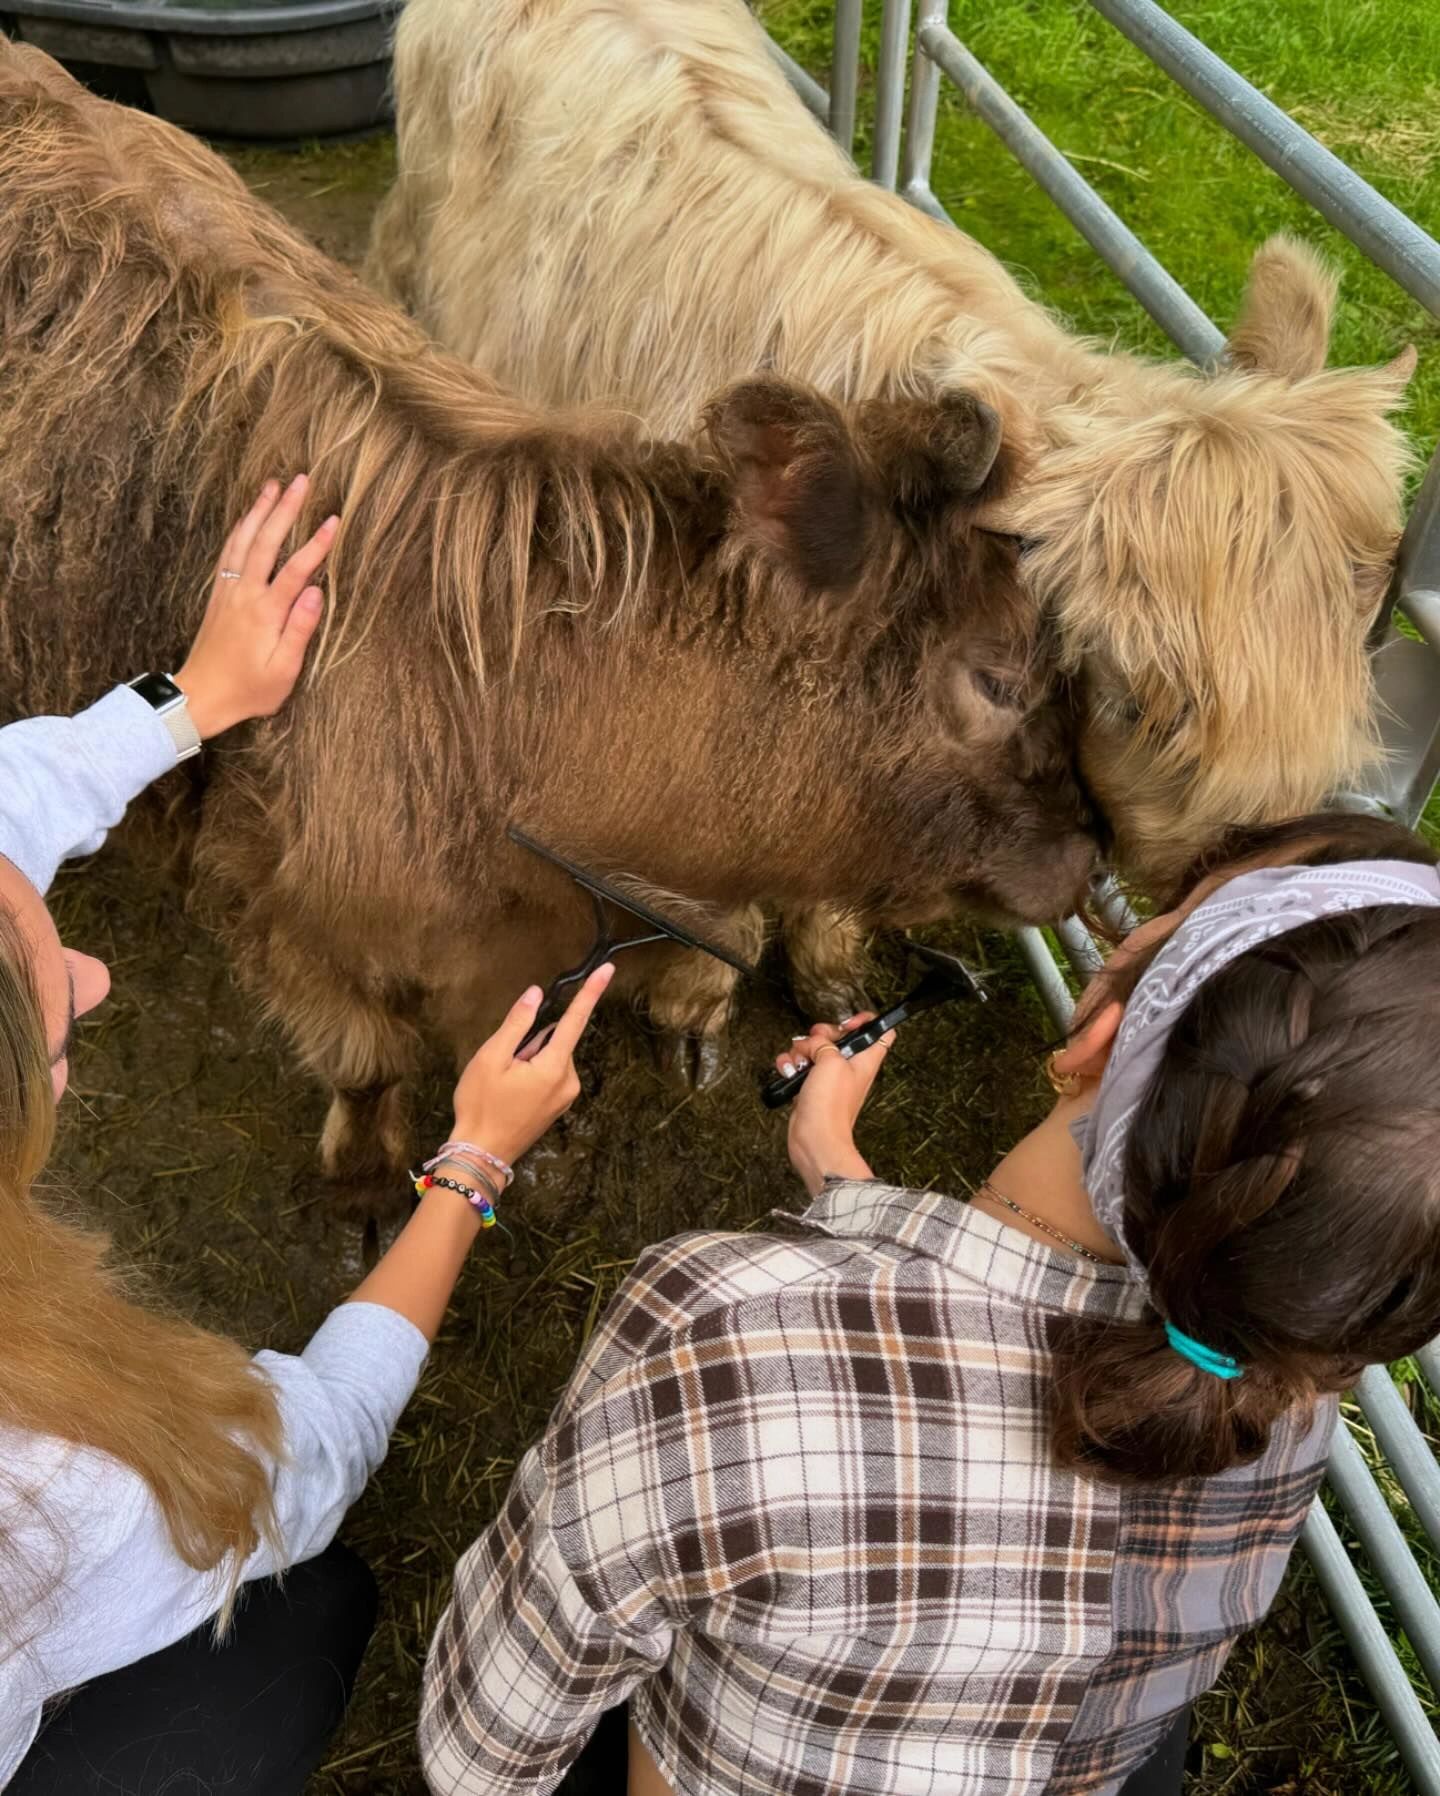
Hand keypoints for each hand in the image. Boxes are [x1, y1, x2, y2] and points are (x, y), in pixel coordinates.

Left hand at [174, 475, 337, 739]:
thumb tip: (317, 592)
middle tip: (301, 480)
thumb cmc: (248, 689)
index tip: (334, 520)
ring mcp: (228, 591)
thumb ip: (300, 629)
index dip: (316, 544)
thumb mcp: (283, 670)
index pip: (296, 570)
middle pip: (266, 542)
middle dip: (284, 509)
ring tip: (273, 484)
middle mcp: (244, 594)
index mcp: (265, 612)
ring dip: (259, 510)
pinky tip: (247, 517)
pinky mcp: (219, 594)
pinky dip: (239, 529)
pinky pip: (228, 552)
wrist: (201, 696)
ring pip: (243, 540)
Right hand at [451, 964, 613, 1166]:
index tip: (609, 970)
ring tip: (505, 1083)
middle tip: (504, 1066)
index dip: (591, 992)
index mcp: (554, 1068)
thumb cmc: (481, 1106)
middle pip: (555, 1041)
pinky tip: (512, 1092)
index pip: (576, 1020)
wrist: (481, 1154)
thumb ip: (517, 1023)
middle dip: (530, 1043)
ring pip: (550, 1057)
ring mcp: (566, 1096)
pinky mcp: (559, 1105)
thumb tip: (536, 994)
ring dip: (529, 1060)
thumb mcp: (491, 1058)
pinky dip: (532, 1073)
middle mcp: (568, 1081)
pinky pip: (549, 1074)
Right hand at [777, 1013, 891, 1195]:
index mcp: (865, 1060)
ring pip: (813, 1051)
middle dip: (821, 1035)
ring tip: (800, 1063)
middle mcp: (849, 1068)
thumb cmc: (830, 1107)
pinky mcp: (811, 1088)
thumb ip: (823, 1043)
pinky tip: (790, 1072)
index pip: (880, 1031)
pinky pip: (799, 1067)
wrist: (814, 1139)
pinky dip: (791, 1066)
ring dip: (800, 1051)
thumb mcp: (831, 1062)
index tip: (848, 1022)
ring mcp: (829, 1078)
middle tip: (816, 1041)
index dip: (865, 1021)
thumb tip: (813, 1042)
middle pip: (838, 1037)